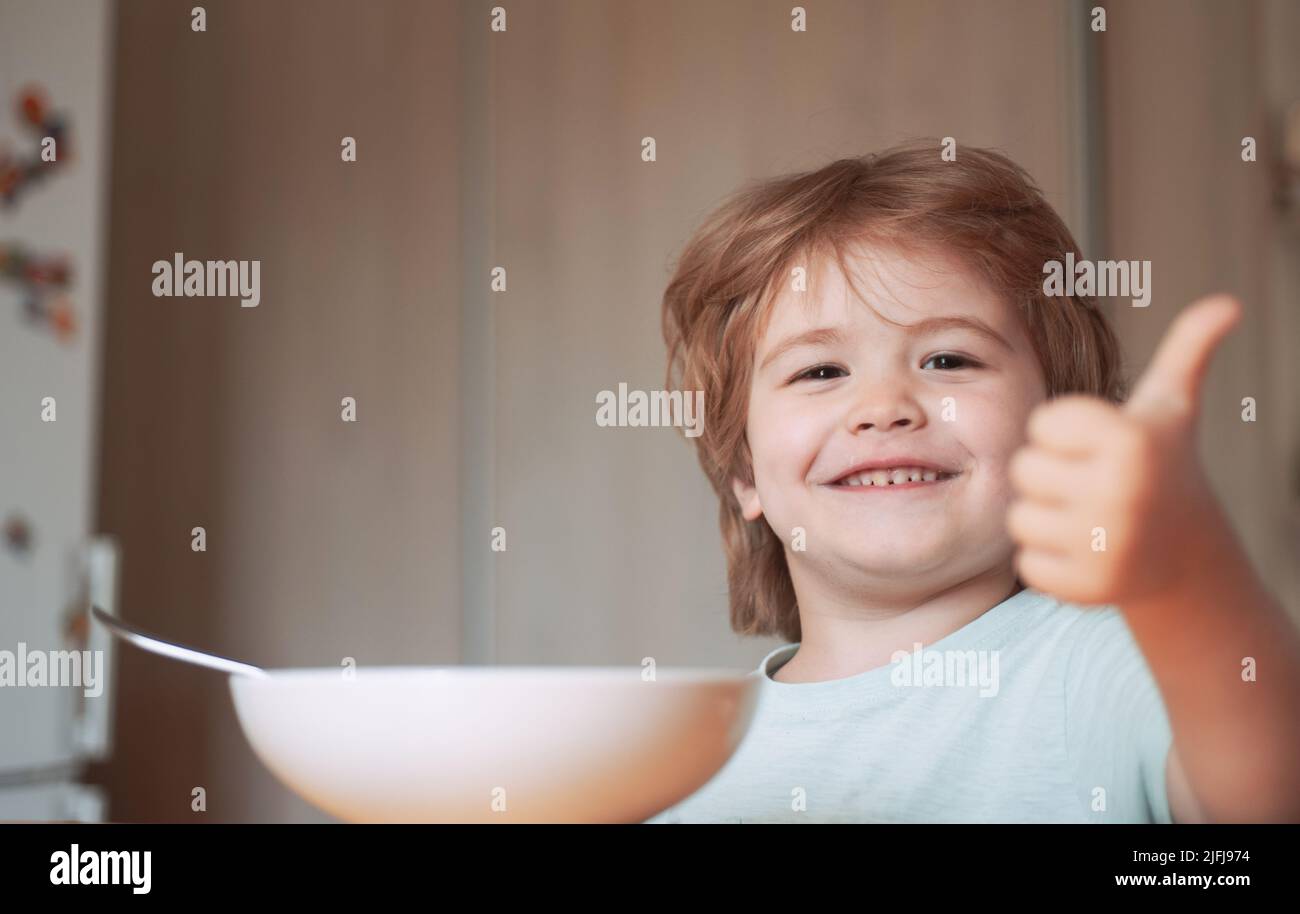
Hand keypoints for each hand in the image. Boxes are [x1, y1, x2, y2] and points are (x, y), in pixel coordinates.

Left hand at [1006, 294, 1242, 606]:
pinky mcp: (1088, 587)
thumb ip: (1188, 350)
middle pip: (1024, 469)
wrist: (1187, 556)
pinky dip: (1049, 562)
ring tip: (1090, 521)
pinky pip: (1027, 565)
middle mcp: (1120, 491)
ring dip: (1046, 520)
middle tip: (1094, 488)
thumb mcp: (1170, 408)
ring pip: (1019, 519)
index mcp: (1130, 439)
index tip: (1102, 449)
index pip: (1042, 423)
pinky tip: (1088, 556)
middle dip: (1051, 476)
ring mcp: (1106, 544)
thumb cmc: (1164, 465)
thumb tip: (1228, 302)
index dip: (1065, 434)